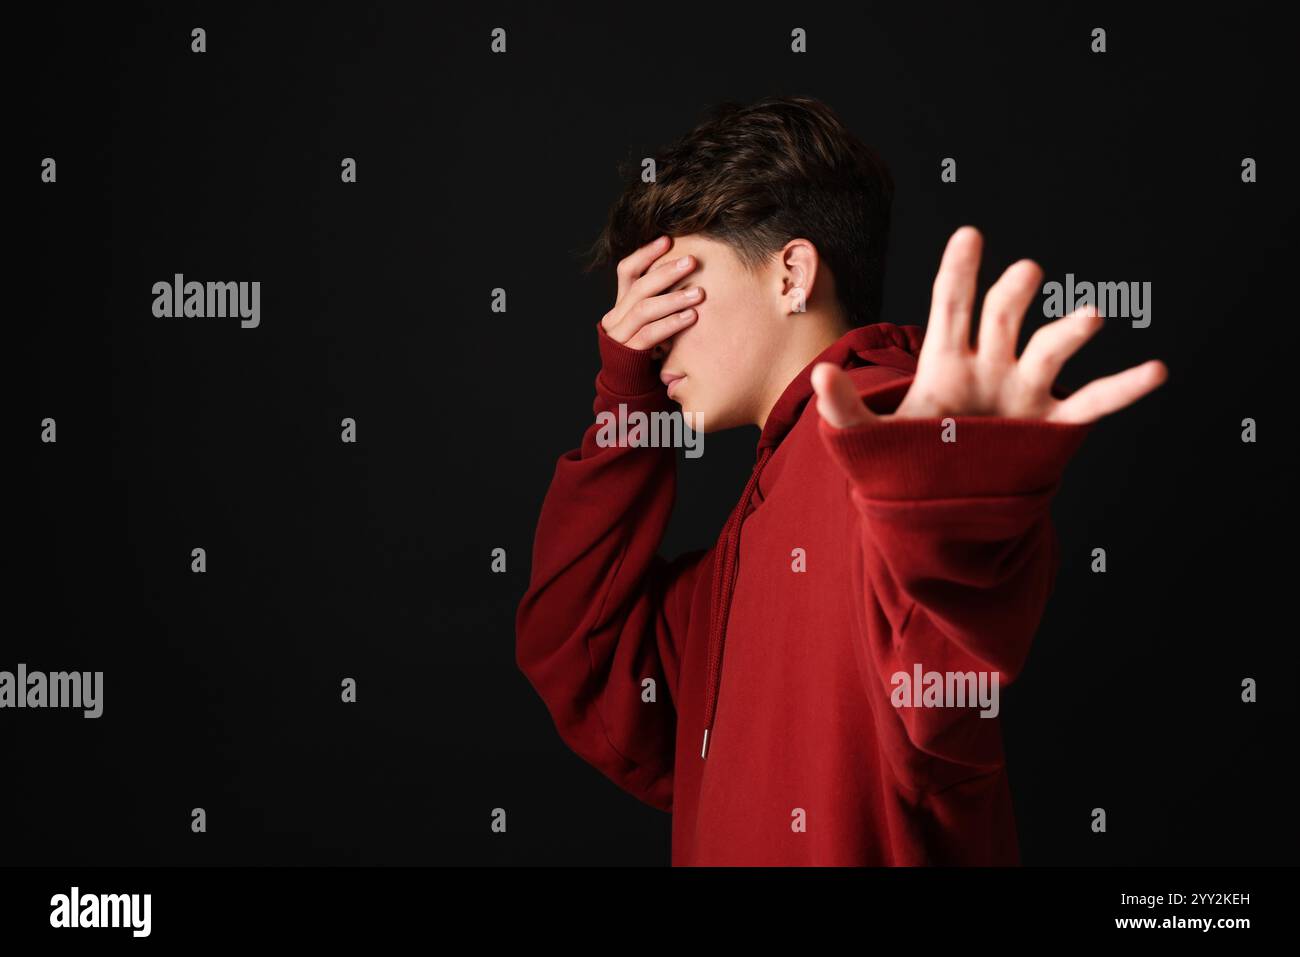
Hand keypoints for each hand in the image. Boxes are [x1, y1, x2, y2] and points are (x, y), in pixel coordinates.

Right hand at [601, 235, 703, 352]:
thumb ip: (659, 300)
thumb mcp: (651, 322)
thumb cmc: (649, 350)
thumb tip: (686, 269)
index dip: (646, 254)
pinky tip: (691, 317)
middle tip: (692, 261)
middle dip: (666, 272)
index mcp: (620, 305)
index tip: (668, 240)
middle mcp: (615, 317)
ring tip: (699, 293)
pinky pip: (650, 334)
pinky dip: (671, 323)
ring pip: (644, 309)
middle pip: (639, 287)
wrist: (631, 388)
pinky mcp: (629, 354)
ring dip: (674, 299)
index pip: (627, 271)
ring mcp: (620, 336)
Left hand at [812, 226, 1167, 427]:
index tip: (970, 234)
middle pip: (1003, 318)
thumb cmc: (905, 459)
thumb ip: (842, 410)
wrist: (939, 502)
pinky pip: (1093, 403)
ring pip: (1050, 352)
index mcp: (944, 361)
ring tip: (1092, 315)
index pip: (950, 308)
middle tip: (1027, 272)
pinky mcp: (1051, 426)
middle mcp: (990, 365)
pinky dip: (1124, 388)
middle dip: (1013, 295)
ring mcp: (1024, 392)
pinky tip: (1156, 370)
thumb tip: (819, 374)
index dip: (958, 274)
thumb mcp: (865, 439)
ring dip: (1070, 333)